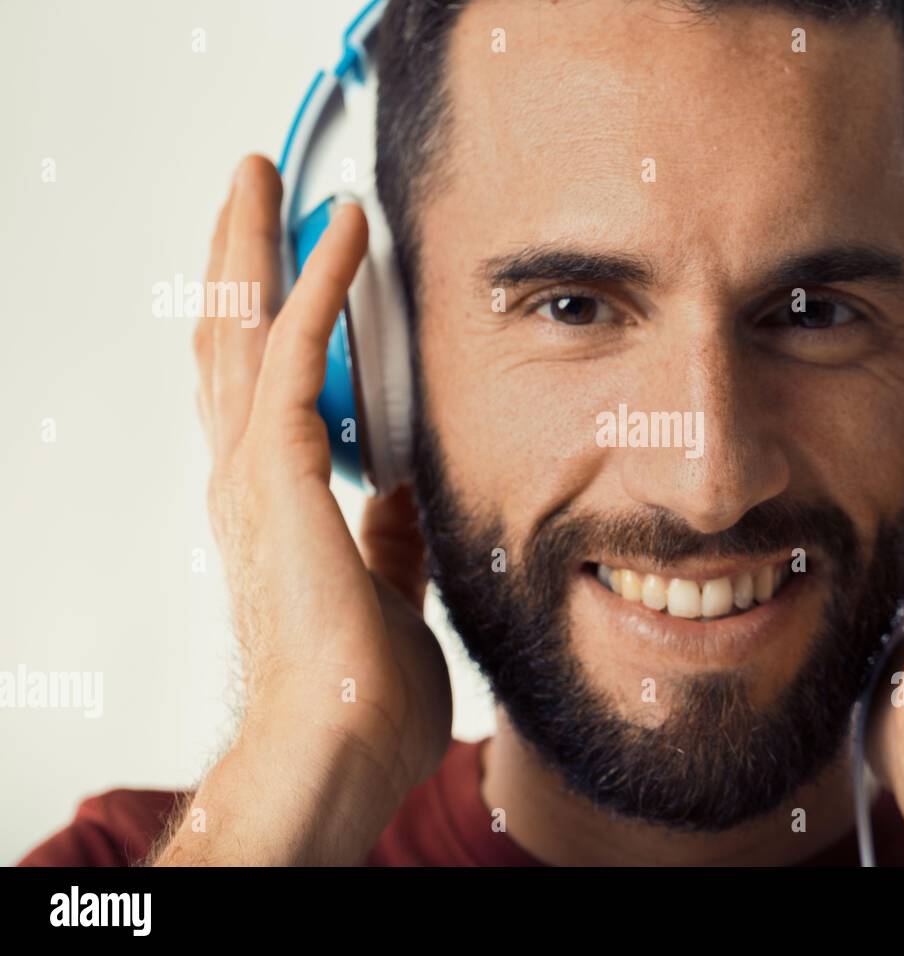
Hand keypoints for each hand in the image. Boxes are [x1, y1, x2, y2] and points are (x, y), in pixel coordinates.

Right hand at [166, 155, 451, 864]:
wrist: (340, 744)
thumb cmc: (358, 692)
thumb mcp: (388, 592)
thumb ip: (385, 538)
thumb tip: (398, 495)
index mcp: (271, 507)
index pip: (258, 389)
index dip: (268, 321)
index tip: (289, 270)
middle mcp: (244, 477)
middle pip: (228, 338)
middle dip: (240, 257)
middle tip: (252, 191)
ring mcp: (252, 470)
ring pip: (242, 324)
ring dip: (256, 241)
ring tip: (266, 177)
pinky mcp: (278, 469)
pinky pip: (297, 347)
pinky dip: (319, 279)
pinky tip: (344, 228)